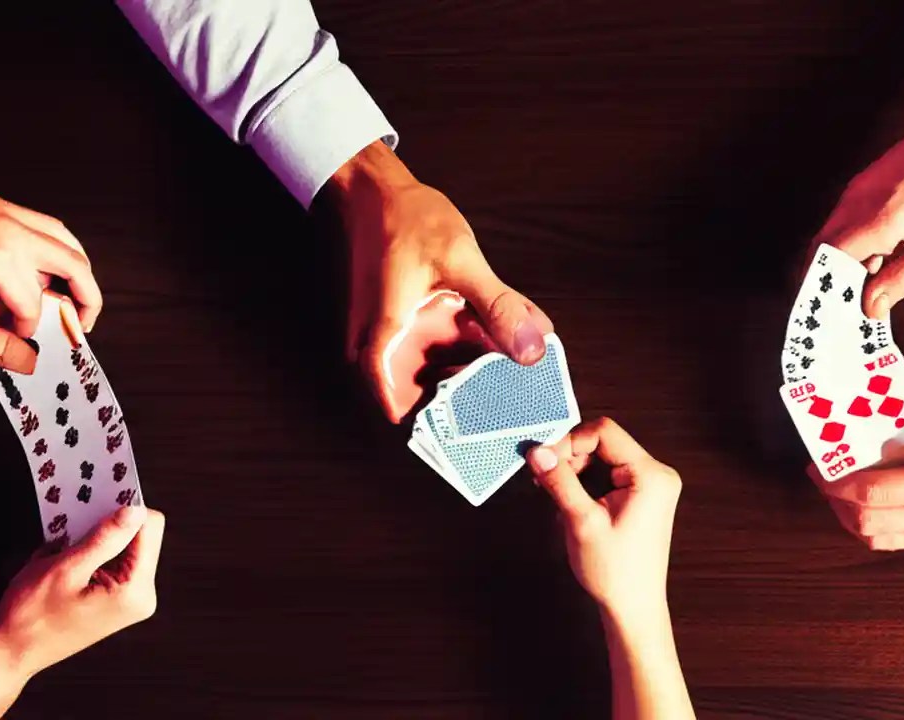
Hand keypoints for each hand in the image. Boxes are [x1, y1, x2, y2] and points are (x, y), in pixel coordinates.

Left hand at [0, 107, 102, 356]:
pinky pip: (52, 228)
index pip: (31, 305)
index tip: (14, 343)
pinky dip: (64, 251)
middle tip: (81, 329)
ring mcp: (12, 213)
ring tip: (77, 300)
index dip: (26, 331)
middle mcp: (12, 232)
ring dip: (82, 274)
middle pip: (75, 269)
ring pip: (70, 245)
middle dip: (86, 303)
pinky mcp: (4, 204)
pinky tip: (52, 269)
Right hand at [0, 506, 164, 679]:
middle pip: (141, 535)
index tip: (98, 498)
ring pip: (126, 545)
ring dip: (97, 538)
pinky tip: (67, 557)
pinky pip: (114, 560)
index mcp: (135, 591)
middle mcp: (142, 595)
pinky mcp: (117, 597)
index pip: (150, 527)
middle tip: (76, 520)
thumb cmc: (31, 616)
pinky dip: (92, 551)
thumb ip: (104, 538)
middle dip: (110, 523)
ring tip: (65, 547)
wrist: (12, 651)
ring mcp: (131, 598)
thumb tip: (134, 509)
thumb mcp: (66, 569)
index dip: (125, 508)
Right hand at [325, 141, 552, 421]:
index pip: (403, 408)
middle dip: (472, 405)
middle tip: (522, 410)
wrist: (371, 189)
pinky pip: (444, 347)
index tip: (479, 442)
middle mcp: (384, 347)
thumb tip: (532, 351)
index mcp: (385, 340)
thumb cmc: (405, 220)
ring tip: (528, 375)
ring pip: (439, 371)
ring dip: (478, 373)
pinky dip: (475, 346)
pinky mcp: (410, 324)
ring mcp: (396, 337)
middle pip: (427, 395)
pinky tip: (513, 334)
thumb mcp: (460, 261)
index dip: (439, 430)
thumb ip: (498, 306)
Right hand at [526, 417, 681, 620]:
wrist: (633, 608)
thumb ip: (559, 482)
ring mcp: (651, 485)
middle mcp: (657, 475)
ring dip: (574, 470)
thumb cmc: (615, 572)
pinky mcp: (642, 496)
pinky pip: (608, 473)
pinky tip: (569, 501)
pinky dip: (584, 482)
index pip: (604, 433)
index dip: (569, 441)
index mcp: (651, 476)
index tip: (543, 460)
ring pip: (603, 457)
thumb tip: (536, 452)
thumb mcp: (581, 522)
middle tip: (542, 477)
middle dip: (569, 456)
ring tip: (553, 492)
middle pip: (603, 443)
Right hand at [810, 81, 903, 317]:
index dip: (821, 288)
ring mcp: (854, 191)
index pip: (828, 262)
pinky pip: (841, 221)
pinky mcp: (859, 185)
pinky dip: (848, 244)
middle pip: (819, 250)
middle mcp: (857, 204)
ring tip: (865, 281)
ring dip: (838, 262)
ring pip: (828, 236)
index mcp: (880, 221)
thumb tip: (872, 308)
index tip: (827, 312)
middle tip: (843, 304)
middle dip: (825, 279)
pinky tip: (875, 255)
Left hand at [814, 415, 903, 549]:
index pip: (871, 493)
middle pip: (865, 522)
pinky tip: (871, 505)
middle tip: (824, 475)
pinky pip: (898, 543)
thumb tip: (880, 443)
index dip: (835, 483)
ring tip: (841, 491)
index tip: (819, 466)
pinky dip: (872, 526)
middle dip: (833, 501)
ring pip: (877, 539)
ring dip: (849, 517)